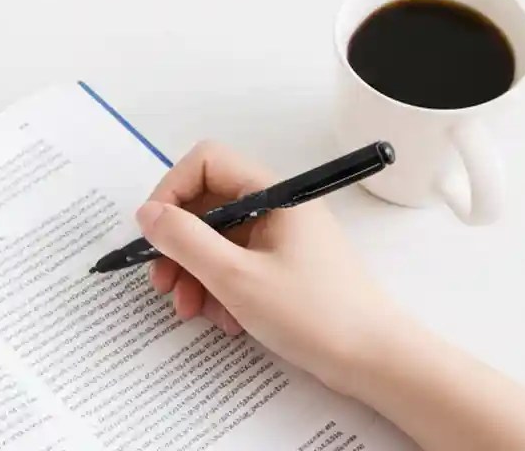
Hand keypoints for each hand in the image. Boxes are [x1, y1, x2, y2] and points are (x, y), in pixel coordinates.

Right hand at [137, 141, 404, 393]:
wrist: (377, 362)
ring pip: (217, 240)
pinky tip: (225, 320)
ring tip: (192, 310)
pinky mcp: (283, 269)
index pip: (206, 162)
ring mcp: (281, 239)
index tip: (154, 233)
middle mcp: (277, 208)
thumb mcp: (236, 277)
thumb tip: (147, 214)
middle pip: (207, 205)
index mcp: (274, 194)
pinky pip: (236, 266)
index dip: (172, 191)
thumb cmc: (314, 315)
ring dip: (195, 274)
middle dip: (178, 245)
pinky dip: (220, 289)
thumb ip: (185, 240)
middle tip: (162, 283)